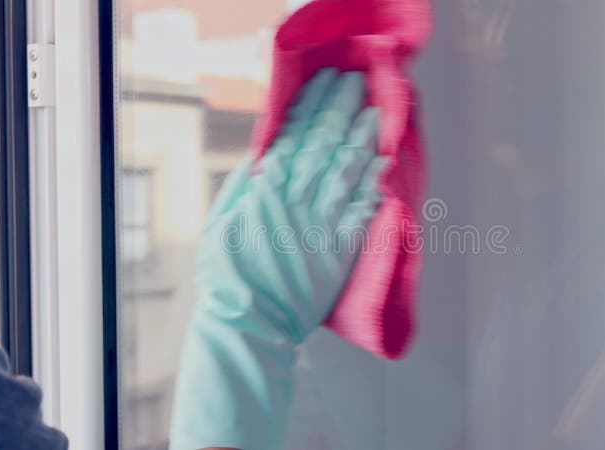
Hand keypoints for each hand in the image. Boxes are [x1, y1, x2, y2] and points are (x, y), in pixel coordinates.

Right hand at [169, 69, 383, 449]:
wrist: (250, 324)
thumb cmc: (228, 276)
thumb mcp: (219, 223)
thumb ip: (242, 188)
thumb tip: (261, 156)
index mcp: (265, 191)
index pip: (294, 136)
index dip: (313, 105)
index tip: (325, 81)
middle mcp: (296, 201)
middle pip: (324, 144)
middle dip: (341, 109)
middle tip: (356, 82)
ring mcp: (321, 224)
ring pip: (346, 171)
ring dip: (362, 139)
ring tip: (375, 113)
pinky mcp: (341, 250)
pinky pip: (362, 210)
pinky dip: (374, 185)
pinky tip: (385, 164)